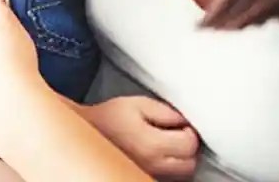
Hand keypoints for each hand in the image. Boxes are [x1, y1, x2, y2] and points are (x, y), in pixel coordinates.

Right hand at [79, 96, 199, 180]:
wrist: (88, 133)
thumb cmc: (111, 117)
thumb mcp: (138, 104)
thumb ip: (165, 111)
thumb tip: (184, 121)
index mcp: (152, 144)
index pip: (189, 144)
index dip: (189, 131)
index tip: (181, 125)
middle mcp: (153, 165)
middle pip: (189, 164)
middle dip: (187, 149)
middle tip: (177, 135)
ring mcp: (148, 174)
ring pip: (181, 175)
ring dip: (180, 160)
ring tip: (167, 144)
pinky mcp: (144, 177)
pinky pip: (169, 178)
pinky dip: (170, 168)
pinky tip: (160, 155)